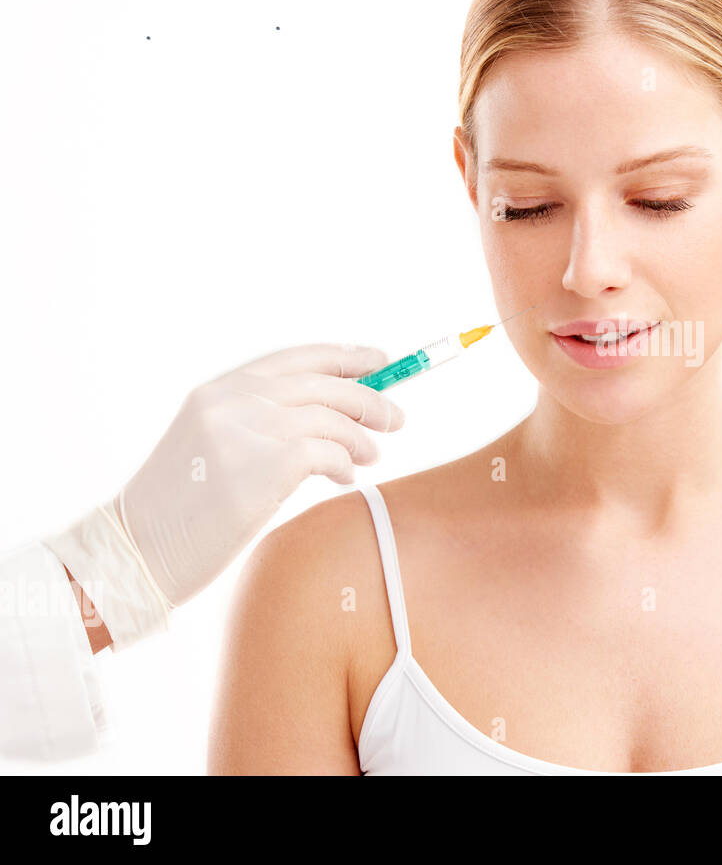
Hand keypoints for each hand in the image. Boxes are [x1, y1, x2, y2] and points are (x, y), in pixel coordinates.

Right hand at [120, 343, 402, 606]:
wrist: (137, 554)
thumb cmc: (180, 511)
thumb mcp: (209, 447)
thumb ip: (258, 422)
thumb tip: (333, 416)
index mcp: (217, 390)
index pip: (296, 358)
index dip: (344, 357)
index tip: (380, 361)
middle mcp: (232, 402)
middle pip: (323, 383)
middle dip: (368, 398)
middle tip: (396, 419)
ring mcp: (247, 431)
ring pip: (331, 418)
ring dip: (361, 438)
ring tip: (370, 457)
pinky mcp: (266, 466)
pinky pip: (329, 453)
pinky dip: (346, 464)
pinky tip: (346, 478)